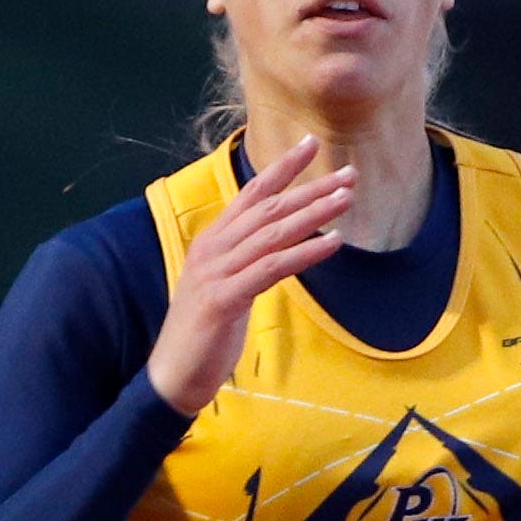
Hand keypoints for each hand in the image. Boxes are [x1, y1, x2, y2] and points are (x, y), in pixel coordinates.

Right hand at [145, 137, 352, 413]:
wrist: (173, 376)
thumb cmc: (205, 334)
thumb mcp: (228, 287)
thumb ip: (248, 261)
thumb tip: (282, 244)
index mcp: (213, 241)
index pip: (251, 194)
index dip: (282, 168)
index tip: (311, 144)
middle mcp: (212, 248)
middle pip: (267, 208)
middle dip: (310, 188)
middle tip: (347, 174)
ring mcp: (215, 272)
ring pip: (272, 233)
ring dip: (313, 213)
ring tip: (346, 198)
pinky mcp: (223, 299)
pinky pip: (271, 268)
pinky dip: (304, 251)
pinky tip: (332, 242)